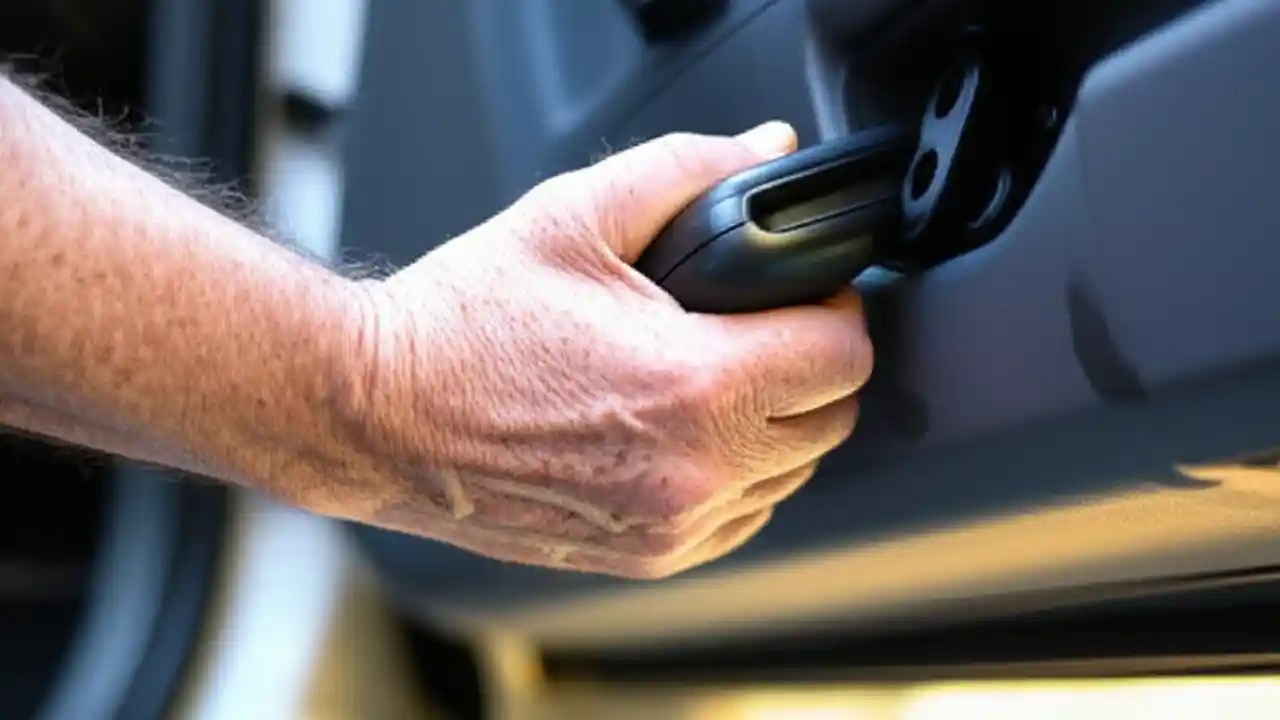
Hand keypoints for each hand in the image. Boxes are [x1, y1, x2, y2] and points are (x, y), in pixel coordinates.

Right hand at [332, 122, 871, 578]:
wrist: (377, 417)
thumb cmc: (460, 326)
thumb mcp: (572, 216)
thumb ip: (688, 171)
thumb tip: (765, 152)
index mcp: (693, 386)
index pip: (843, 356)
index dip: (832, 307)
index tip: (800, 292)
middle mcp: (694, 472)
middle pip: (832, 420)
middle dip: (812, 364)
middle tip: (758, 325)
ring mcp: (672, 527)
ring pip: (792, 475)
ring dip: (776, 423)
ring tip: (714, 375)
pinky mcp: (647, 557)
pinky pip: (742, 517)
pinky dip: (736, 475)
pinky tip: (683, 431)